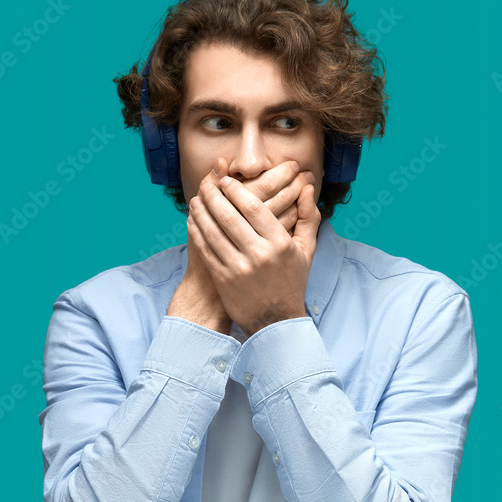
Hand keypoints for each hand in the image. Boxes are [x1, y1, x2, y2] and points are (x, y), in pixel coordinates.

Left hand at [186, 163, 320, 338]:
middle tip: (205, 185)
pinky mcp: (223, 280)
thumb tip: (309, 187)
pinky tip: (192, 221)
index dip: (236, 190)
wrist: (275, 320)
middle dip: (213, 196)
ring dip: (200, 212)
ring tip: (195, 199)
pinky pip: (205, 250)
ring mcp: (239, 268)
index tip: (225, 180)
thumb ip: (309, 216)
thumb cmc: (292, 281)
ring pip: (213, 231)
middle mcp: (259, 254)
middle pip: (229, 216)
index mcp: (280, 243)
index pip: (253, 208)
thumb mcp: (306, 249)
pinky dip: (196, 233)